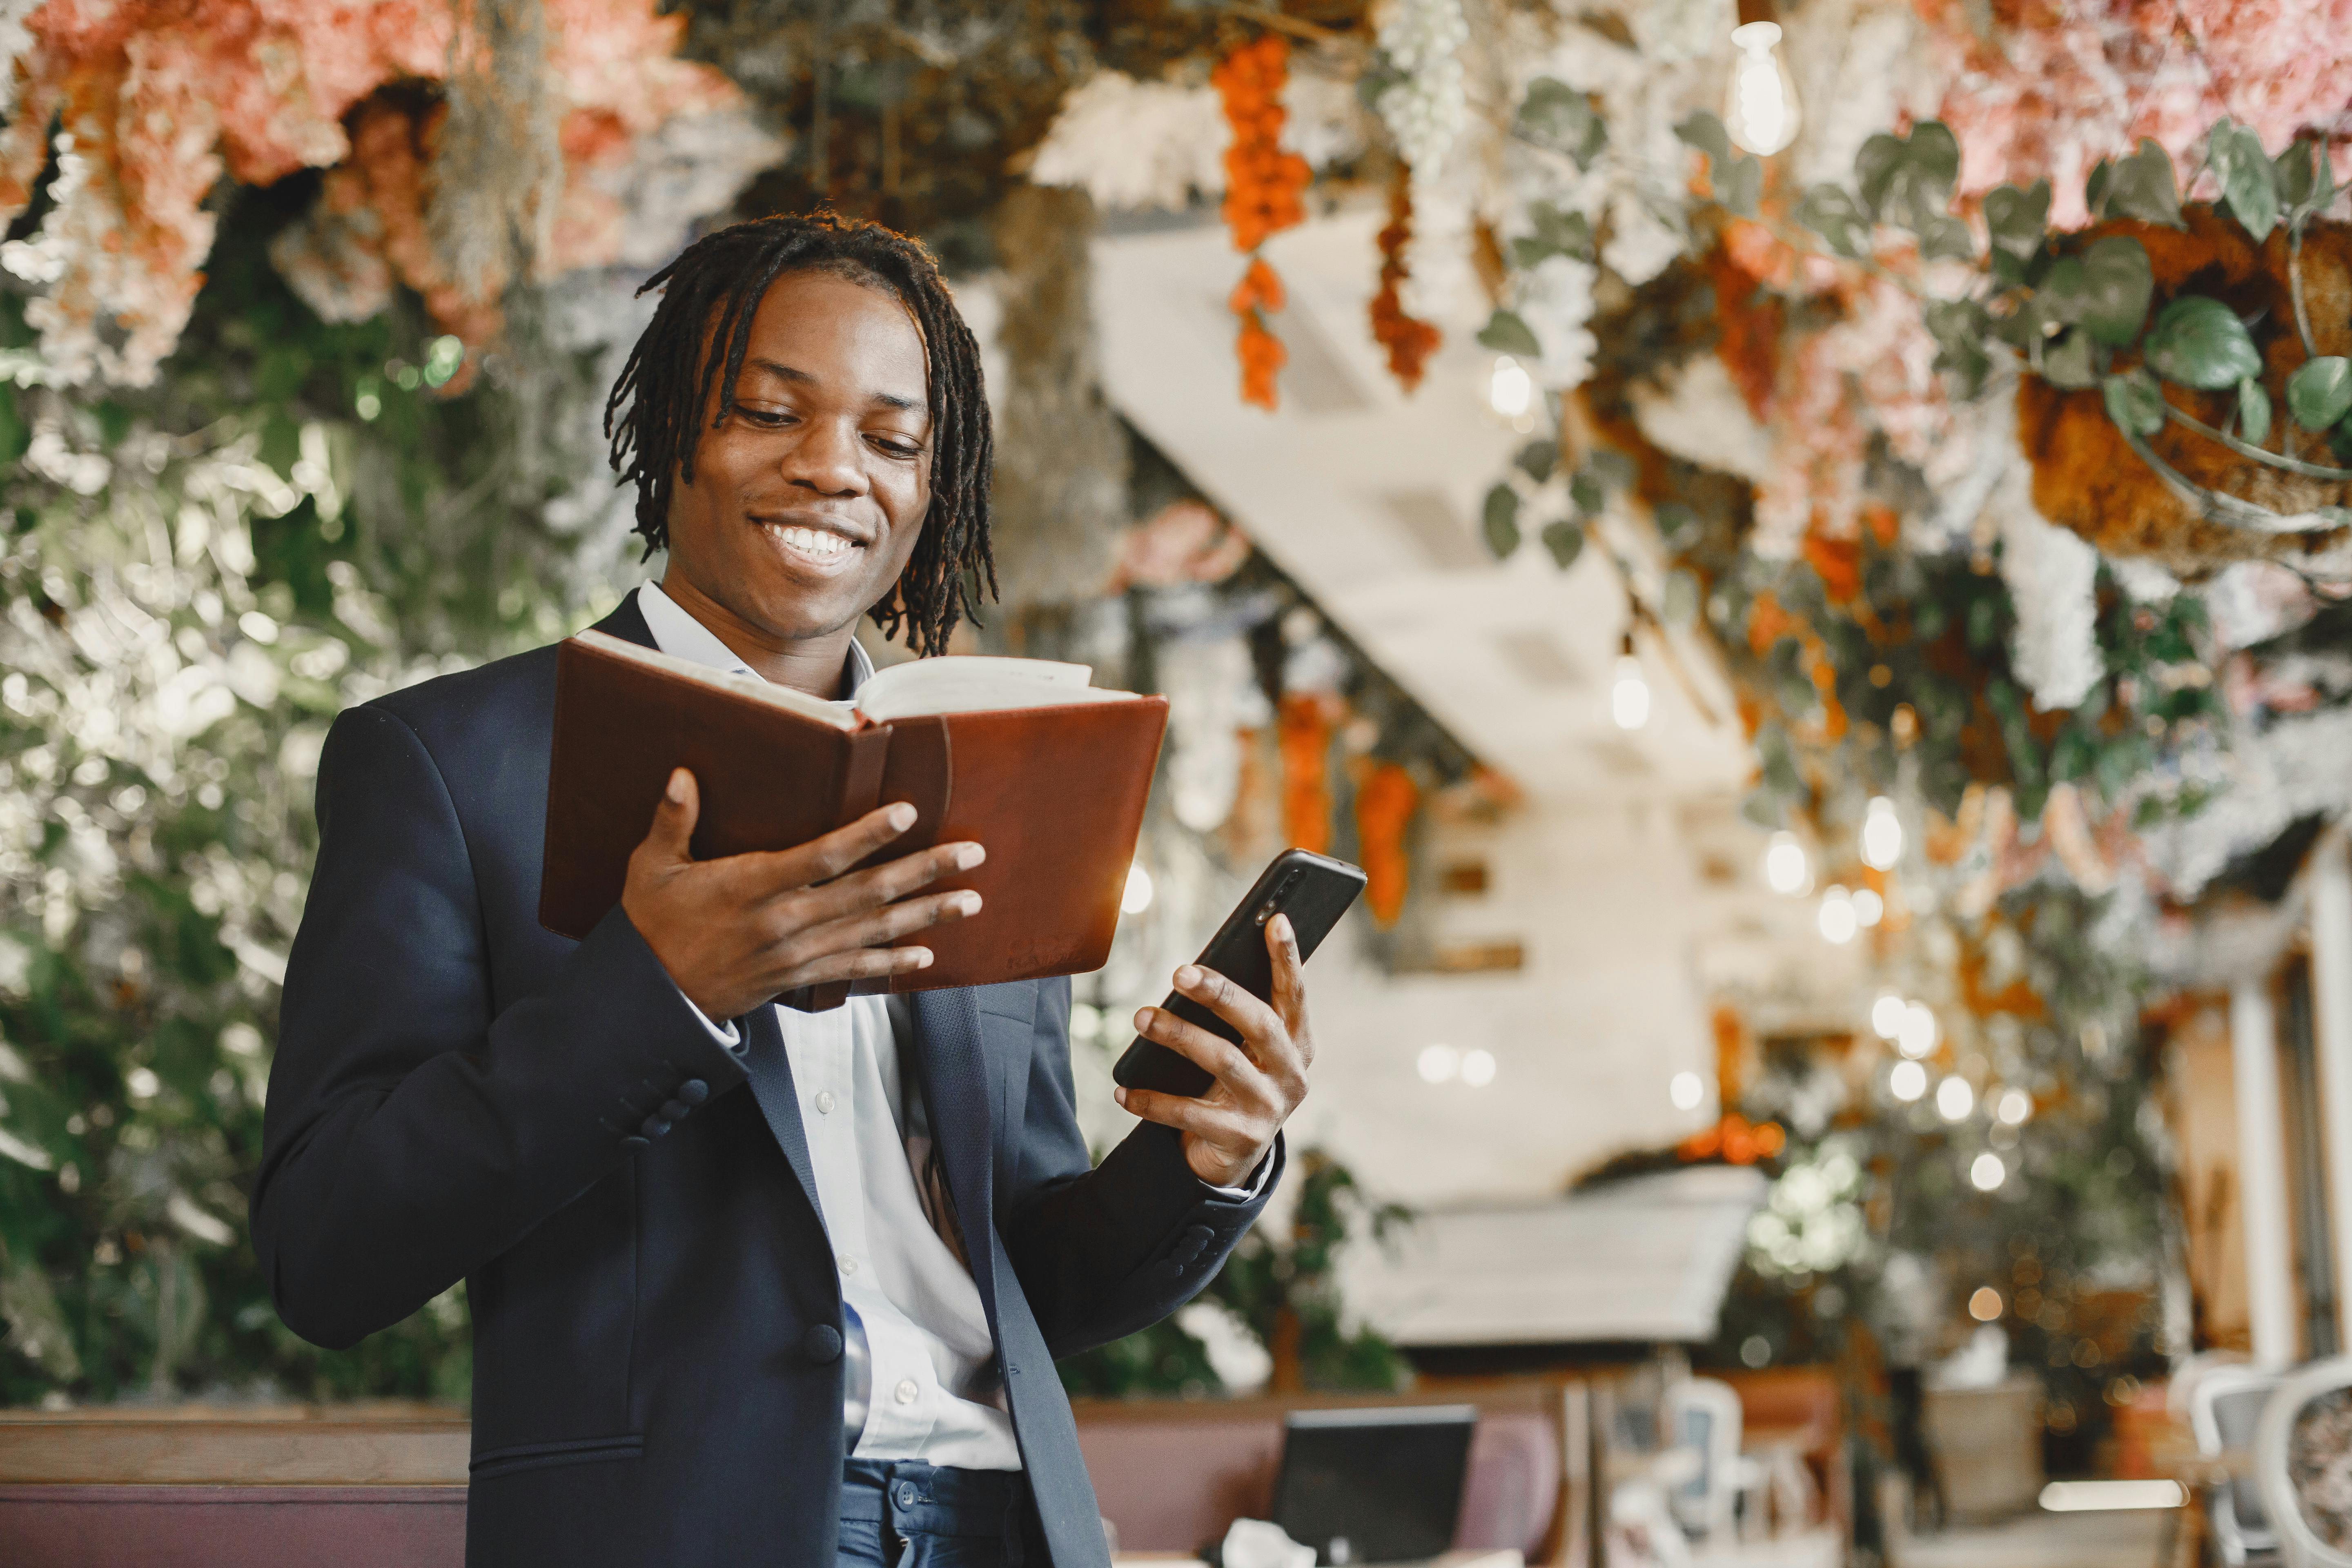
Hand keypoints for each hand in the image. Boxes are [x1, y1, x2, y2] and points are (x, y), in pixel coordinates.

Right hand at [622, 767, 983, 1020]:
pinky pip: (855, 970)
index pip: (822, 857)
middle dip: (924, 871)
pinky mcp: (798, 978)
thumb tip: (682, 774)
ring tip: (972, 899)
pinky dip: (893, 962)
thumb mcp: (653, 867)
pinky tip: (928, 951)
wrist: (649, 998)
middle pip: (867, 892)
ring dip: (926, 915)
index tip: (908, 812)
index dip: (867, 835)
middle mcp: (785, 922)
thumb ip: (672, 820)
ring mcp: (797, 955)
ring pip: (873, 931)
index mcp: (752, 886)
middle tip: (973, 853)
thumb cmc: (651, 924)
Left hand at [1113, 914, 1311, 1188]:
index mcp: (1297, 1044)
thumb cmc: (1234, 1082)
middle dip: (1219, 994)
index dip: (1287, 958)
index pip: (1294, 995)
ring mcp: (1268, 1109)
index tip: (1275, 919)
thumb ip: (1241, 1013)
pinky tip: (1122, 1090)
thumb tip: (1207, 965)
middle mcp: (1290, 1075)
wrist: (1233, 1155)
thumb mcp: (1246, 1049)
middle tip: (1179, 972)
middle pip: (1259, 1024)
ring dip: (1178, 1035)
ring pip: (1222, 1061)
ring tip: (1140, 1017)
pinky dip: (1151, 1101)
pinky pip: (1189, 1114)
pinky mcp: (1239, 1139)